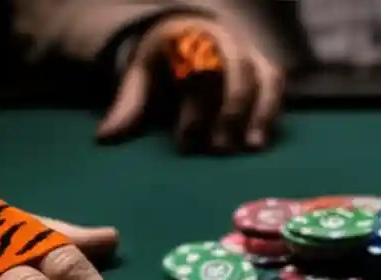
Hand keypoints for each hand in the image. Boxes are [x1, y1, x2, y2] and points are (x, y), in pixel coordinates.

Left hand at [97, 14, 283, 152]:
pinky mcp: (265, 65)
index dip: (194, 109)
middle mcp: (225, 40)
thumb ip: (128, 105)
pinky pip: (276, 84)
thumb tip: (104, 139)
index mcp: (191, 38)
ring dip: (261, 112)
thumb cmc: (163, 58)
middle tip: (218, 149)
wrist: (189, 29)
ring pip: (264, 76)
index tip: (183, 144)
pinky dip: (273, 109)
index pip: (198, 71)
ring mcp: (249, 51)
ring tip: (252, 147)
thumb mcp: (142, 74)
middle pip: (236, 72)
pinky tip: (263, 140)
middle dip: (229, 111)